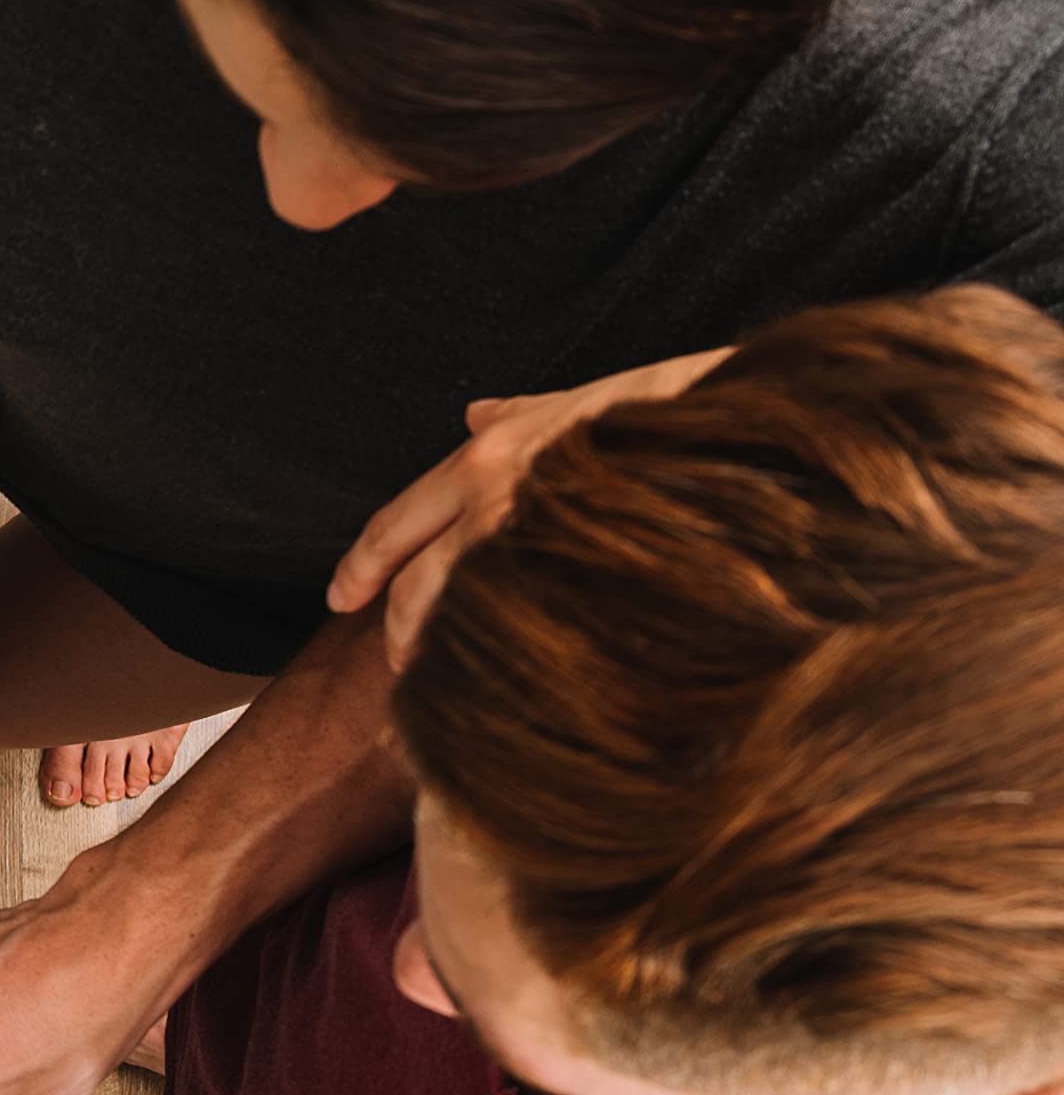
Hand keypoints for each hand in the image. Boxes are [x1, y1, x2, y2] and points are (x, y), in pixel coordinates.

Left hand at [326, 346, 732, 666]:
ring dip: (445, 661)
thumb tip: (475, 414)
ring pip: (459, 621)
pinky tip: (509, 692)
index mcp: (486, 456)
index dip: (362, 567)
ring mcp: (534, 543)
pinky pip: (522, 641)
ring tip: (448, 691)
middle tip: (399, 667)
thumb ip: (520, 415)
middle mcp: (493, 497)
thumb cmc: (670, 410)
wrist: (753, 426)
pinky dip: (504, 670)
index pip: (396, 523)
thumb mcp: (578, 402)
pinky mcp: (581, 582)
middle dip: (400, 635)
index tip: (341, 597)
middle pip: (415, 588)